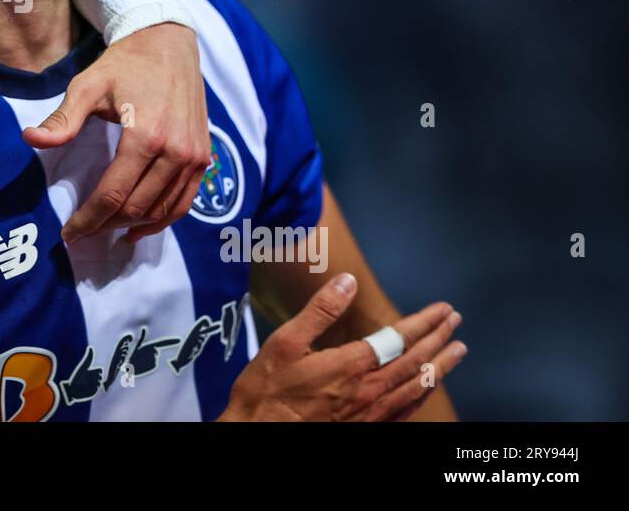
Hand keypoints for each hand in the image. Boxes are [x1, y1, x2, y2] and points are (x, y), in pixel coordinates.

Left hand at [23, 22, 210, 242]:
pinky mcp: (203, 156)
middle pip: (136, 207)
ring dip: (132, 225)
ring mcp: (194, 156)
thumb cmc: (125, 64)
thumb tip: (30, 139)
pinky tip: (141, 227)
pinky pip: (184, 202)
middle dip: (106, 225)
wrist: (169, 44)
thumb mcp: (88, 86)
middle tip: (83, 231)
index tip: (69, 233)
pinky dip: (163, 220)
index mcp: (145, 135)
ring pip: (162, 210)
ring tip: (106, 230)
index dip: (88, 219)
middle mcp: (175, 151)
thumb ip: (63, 119)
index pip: (113, 194)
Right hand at [218, 274, 467, 420]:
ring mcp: (370, 415)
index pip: (399, 338)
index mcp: (350, 366)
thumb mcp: (285, 342)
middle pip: (415, 362)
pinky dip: (423, 394)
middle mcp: (368, 391)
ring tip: (457, 352)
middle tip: (456, 322)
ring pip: (417, 388)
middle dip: (438, 339)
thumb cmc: (266, 389)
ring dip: (440, 366)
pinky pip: (406, 411)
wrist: (258, 433)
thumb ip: (320, 311)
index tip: (442, 309)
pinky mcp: (366, 429)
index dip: (424, 322)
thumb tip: (348, 282)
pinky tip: (428, 387)